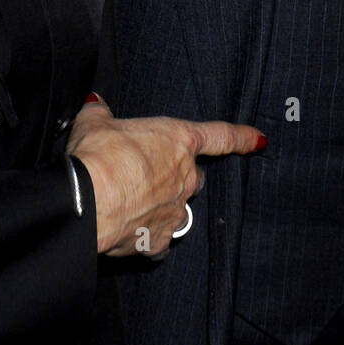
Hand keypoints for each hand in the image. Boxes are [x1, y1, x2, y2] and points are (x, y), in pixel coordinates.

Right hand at [67, 102, 264, 255]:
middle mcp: (185, 177)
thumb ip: (99, 112)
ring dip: (165, 205)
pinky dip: (150, 234)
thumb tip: (95, 105)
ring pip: (180, 208)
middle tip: (147, 173)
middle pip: (195, 176)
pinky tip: (131, 229)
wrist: (85, 203)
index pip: (220, 136)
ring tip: (134, 202)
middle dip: (177, 175)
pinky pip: (162, 238)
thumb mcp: (94, 123)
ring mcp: (175, 211)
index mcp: (178, 140)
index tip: (258, 140)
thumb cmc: (96, 156)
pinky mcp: (159, 239)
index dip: (242, 138)